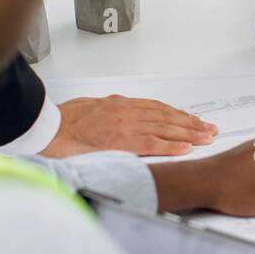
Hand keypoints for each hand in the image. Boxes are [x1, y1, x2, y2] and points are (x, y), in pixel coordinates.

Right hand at [40, 96, 217, 157]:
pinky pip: (151, 143)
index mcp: (119, 104)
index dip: (177, 115)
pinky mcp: (120, 140)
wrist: (45, 128)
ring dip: (189, 133)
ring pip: (165, 128)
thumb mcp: (89, 110)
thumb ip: (107, 115)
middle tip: (209, 129)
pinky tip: (187, 149)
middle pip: (166, 116)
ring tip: (206, 138)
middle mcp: (126, 111)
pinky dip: (171, 146)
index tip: (192, 120)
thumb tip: (116, 122)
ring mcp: (124, 125)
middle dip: (190, 123)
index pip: (156, 108)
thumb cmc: (61, 121)